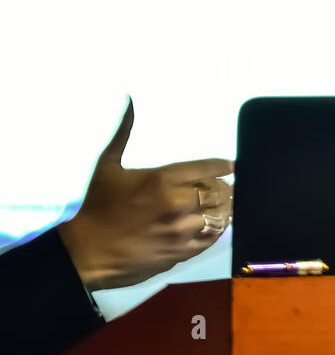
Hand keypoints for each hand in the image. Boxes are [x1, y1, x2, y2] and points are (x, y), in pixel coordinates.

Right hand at [57, 99, 233, 290]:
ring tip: (223, 205)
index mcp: (161, 180)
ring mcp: (181, 231)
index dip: (223, 167)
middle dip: (225, 188)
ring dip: (225, 209)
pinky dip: (218, 229)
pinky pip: (213, 239)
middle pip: (220, 193)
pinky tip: (215, 224)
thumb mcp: (107, 166)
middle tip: (225, 187)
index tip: (231, 166)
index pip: (207, 169)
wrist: (84, 252)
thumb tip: (130, 101)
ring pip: (221, 216)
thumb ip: (123, 133)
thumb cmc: (95, 207)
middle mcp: (177, 204)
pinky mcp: (182, 252)